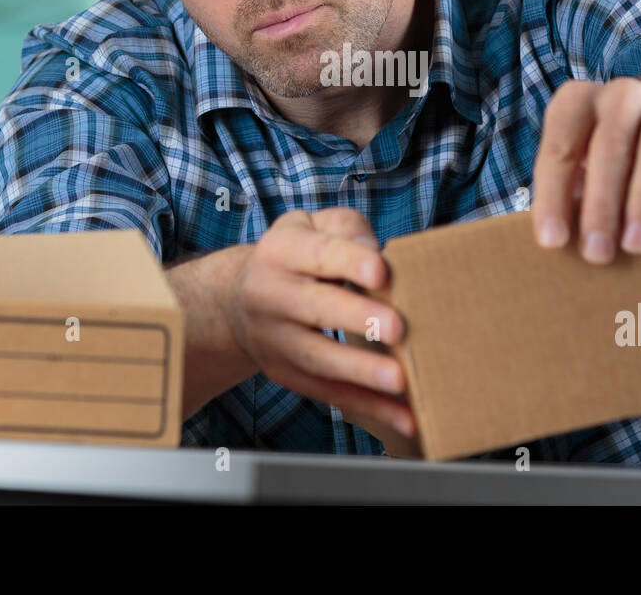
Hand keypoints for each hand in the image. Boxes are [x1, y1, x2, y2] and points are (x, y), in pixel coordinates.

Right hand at [226, 207, 415, 438]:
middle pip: (315, 308)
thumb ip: (348, 230)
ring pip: (317, 358)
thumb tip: (377, 254)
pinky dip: (368, 407)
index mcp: (282, 251)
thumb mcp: (313, 225)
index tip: (382, 272)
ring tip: (400, 380)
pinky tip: (404, 416)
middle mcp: (269, 295)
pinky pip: (328, 393)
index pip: (318, 254)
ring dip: (360, 372)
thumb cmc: (297, 255)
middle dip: (357, 319)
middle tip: (397, 328)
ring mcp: (274, 339)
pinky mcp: (285, 374)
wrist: (237, 298)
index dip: (350, 262)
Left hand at [530, 77, 640, 262]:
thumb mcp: (580, 161)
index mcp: (579, 100)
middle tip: (595, 253)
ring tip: (636, 247)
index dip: (553, 193)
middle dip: (601, 202)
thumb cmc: (606, 156)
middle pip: (610, 144)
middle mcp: (622, 95)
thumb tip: (563, 248)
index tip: (551, 242)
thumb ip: (569, 194)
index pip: (560, 144)